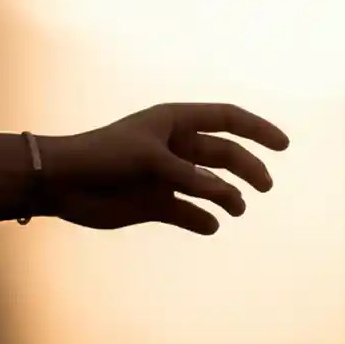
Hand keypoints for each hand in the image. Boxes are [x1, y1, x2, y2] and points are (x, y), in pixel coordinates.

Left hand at [40, 103, 288, 233]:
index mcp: (175, 122)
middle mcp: (175, 147)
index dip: (257, 130)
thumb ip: (188, 177)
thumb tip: (225, 196)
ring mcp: (167, 176)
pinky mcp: (156, 204)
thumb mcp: (148, 160)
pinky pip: (189, 213)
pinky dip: (202, 220)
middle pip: (225, 155)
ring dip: (228, 196)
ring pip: (211, 185)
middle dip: (248, 169)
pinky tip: (209, 225)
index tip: (284, 145)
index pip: (227, 119)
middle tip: (264, 187)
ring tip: (235, 209)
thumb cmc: (101, 157)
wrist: (60, 184)